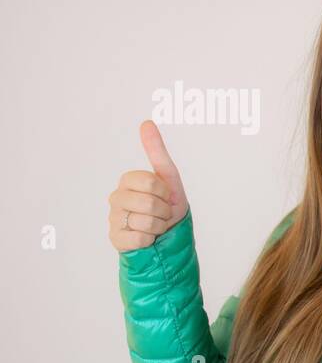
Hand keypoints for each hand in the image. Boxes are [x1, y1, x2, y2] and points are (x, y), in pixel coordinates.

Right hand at [108, 120, 191, 251]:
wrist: (167, 235)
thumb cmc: (168, 205)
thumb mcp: (168, 178)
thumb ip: (157, 151)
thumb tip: (146, 122)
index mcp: (128, 180)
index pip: (151, 183)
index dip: (165, 193)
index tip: (164, 196)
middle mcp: (116, 197)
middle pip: (149, 204)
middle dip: (164, 212)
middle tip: (162, 213)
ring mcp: (113, 218)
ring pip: (146, 223)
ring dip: (158, 227)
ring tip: (155, 225)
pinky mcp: (115, 238)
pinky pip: (140, 239)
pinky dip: (150, 240)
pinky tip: (146, 237)